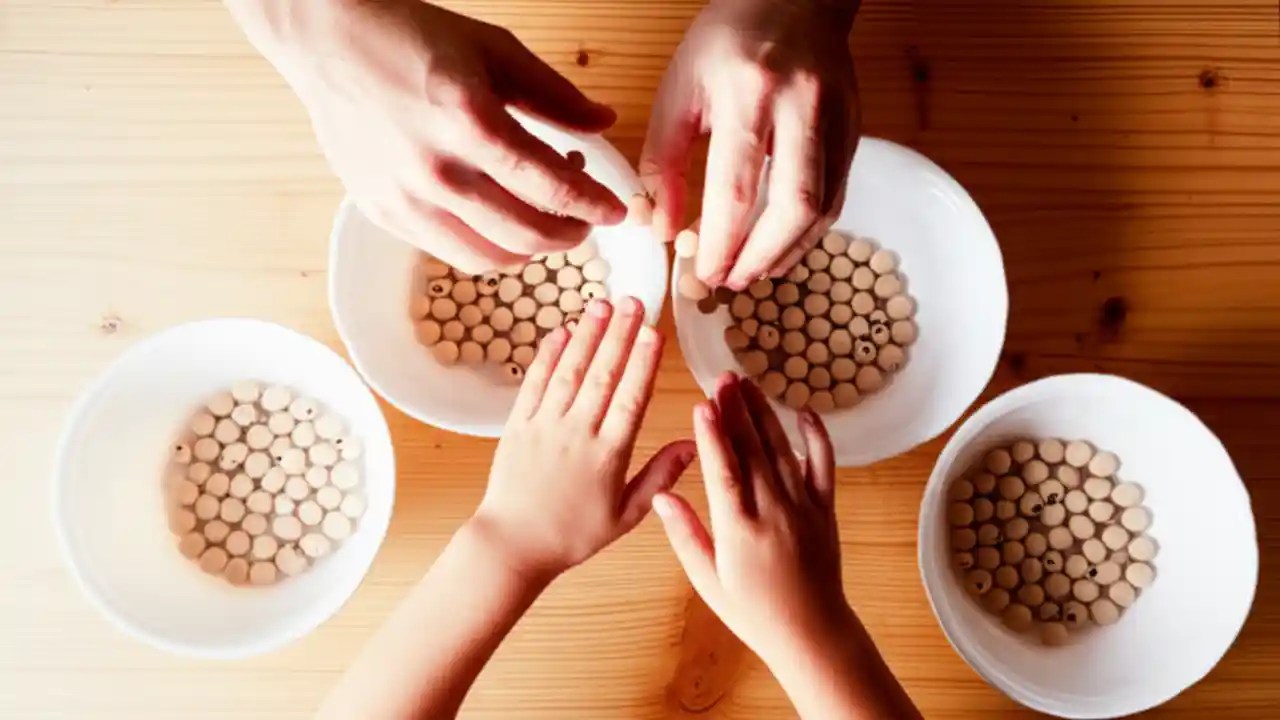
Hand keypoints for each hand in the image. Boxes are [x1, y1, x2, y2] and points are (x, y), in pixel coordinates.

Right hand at [229, 0, 625, 272]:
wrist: (329, 43)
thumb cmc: (412, 39)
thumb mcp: (495, 50)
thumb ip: (555, 94)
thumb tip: (604, 122)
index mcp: (470, 121)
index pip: (551, 186)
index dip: (593, 205)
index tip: (616, 210)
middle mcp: (438, 169)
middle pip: (528, 232)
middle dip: (572, 232)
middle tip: (586, 219)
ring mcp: (407, 198)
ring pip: (494, 256)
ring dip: (534, 248)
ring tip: (545, 220)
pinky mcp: (384, 214)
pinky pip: (453, 255)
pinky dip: (492, 250)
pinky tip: (503, 222)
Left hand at [476, 297, 695, 575]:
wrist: (513, 544)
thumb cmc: (573, 535)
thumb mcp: (627, 514)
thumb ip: (661, 476)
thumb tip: (693, 443)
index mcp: (608, 455)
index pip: (630, 399)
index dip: (643, 363)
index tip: (654, 333)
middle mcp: (577, 434)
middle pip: (602, 375)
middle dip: (620, 335)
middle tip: (634, 302)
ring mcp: (545, 426)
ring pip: (569, 372)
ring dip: (587, 335)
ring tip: (602, 304)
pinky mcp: (518, 425)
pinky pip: (535, 383)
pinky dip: (548, 356)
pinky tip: (562, 331)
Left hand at [640, 0, 860, 288]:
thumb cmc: (728, 41)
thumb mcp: (680, 90)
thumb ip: (665, 161)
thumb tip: (660, 226)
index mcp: (749, 92)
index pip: (737, 189)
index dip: (722, 243)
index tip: (703, 273)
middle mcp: (802, 106)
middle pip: (793, 206)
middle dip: (761, 257)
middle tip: (732, 282)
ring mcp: (837, 118)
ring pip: (824, 206)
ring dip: (788, 251)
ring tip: (755, 272)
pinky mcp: (855, 128)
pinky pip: (836, 193)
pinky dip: (809, 230)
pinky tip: (782, 245)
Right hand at [652, 373, 845, 663]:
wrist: (810, 632)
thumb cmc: (753, 612)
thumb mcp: (707, 581)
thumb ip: (685, 535)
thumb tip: (661, 496)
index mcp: (739, 531)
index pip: (723, 472)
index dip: (712, 436)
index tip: (702, 404)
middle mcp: (772, 513)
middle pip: (752, 451)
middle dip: (736, 410)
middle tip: (723, 377)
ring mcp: (802, 508)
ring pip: (781, 450)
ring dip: (763, 414)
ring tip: (747, 384)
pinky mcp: (824, 510)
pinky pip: (823, 466)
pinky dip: (816, 437)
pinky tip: (804, 412)